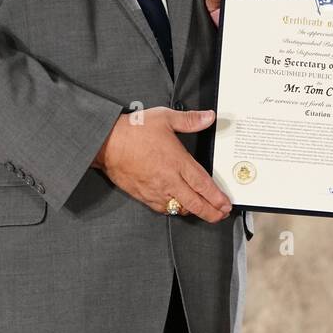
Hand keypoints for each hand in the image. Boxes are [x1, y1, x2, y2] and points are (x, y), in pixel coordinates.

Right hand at [92, 107, 230, 221]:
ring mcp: (155, 190)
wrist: (106, 143)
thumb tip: (209, 117)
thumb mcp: (165, 118)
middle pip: (195, 203)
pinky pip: (162, 209)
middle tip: (221, 215)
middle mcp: (169, 180)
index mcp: (177, 162)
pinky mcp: (143, 195)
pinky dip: (173, 210)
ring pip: (179, 208)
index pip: (203, 185)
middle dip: (211, 212)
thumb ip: (190, 120)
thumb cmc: (134, 130)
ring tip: (202, 211)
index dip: (217, 198)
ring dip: (193, 211)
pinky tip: (177, 207)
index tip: (226, 204)